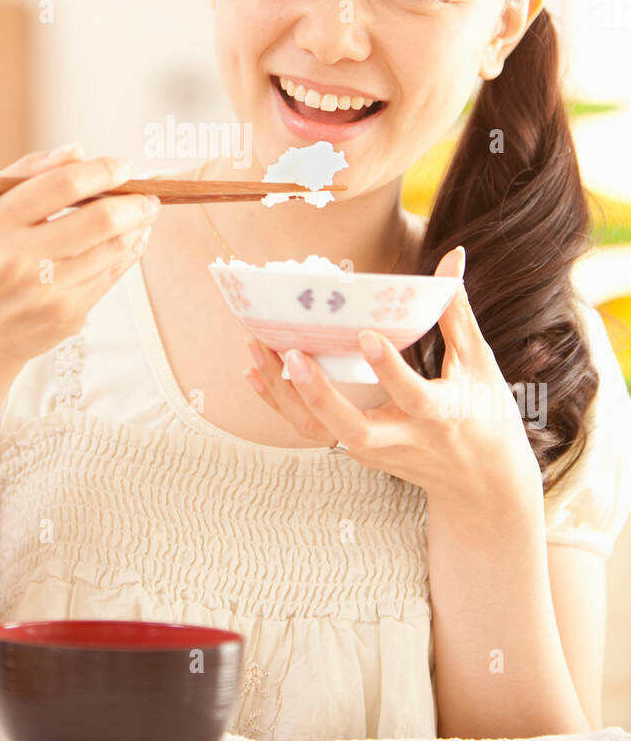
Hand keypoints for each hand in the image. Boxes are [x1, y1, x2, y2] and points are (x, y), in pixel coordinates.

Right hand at [0, 145, 159, 374]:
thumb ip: (28, 173)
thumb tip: (78, 151)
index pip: (62, 184)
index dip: (101, 171)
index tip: (122, 166)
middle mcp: (15, 260)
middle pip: (98, 220)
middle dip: (134, 202)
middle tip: (148, 195)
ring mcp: (43, 292)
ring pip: (113, 249)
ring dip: (138, 227)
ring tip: (144, 213)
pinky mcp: (66, 316)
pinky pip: (112, 276)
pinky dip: (129, 253)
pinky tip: (132, 240)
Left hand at [243, 246, 542, 509]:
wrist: (482, 485)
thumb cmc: (485, 414)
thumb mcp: (478, 364)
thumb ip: (456, 311)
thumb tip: (454, 256)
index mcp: (441, 414)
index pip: (413, 395)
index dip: (389, 369)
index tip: (365, 335)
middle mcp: (403, 439)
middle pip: (354, 430)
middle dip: (319, 395)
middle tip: (292, 354)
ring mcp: (376, 452)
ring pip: (322, 433)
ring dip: (286, 395)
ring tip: (260, 351)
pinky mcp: (357, 453)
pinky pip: (312, 431)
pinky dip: (281, 403)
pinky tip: (255, 372)